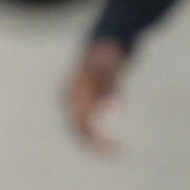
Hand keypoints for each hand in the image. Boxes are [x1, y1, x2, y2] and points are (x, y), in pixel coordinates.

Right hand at [64, 38, 128, 152]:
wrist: (109, 36)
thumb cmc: (110, 51)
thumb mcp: (112, 68)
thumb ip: (110, 87)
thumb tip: (111, 110)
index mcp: (74, 93)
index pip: (82, 125)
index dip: (97, 141)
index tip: (116, 150)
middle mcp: (71, 97)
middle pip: (78, 128)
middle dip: (95, 143)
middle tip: (118, 153)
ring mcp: (77, 97)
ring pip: (81, 125)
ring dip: (94, 139)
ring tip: (114, 150)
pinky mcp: (86, 96)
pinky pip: (87, 119)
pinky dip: (96, 130)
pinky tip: (109, 137)